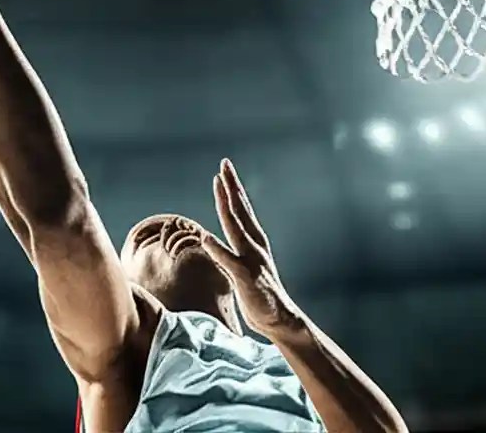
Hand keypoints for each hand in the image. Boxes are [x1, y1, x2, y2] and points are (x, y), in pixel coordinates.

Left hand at [201, 158, 306, 339]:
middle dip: (231, 186)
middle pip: (241, 210)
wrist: (280, 320)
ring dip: (226, 205)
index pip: (241, 210)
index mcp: (253, 242)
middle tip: (224, 164)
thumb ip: (227, 254)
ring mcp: (251, 260)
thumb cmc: (259, 294)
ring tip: (217, 185)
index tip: (224, 169)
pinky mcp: (246, 278)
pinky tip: (206, 237)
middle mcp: (254, 246)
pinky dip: (217, 249)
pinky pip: (230, 261)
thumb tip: (211, 243)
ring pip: (236, 228)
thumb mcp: (240, 268)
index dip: (232, 189)